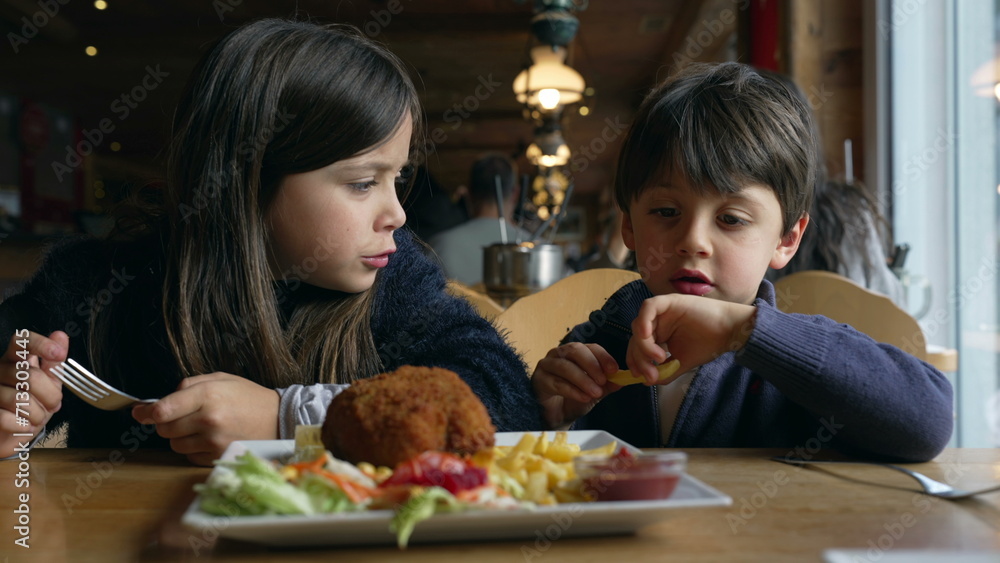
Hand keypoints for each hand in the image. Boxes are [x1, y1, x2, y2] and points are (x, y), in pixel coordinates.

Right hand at [0, 330, 67, 456]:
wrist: (12, 434)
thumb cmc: (31, 406)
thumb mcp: (48, 383)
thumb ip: (53, 362)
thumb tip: (60, 336)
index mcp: (15, 361)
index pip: (22, 342)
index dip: (41, 344)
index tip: (58, 354)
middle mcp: (0, 371)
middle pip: (31, 376)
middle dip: (51, 395)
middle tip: (54, 404)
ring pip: (19, 399)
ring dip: (37, 414)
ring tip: (37, 417)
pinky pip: (4, 418)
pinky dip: (21, 426)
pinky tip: (24, 426)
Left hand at [132, 373, 279, 465]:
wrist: (279, 419)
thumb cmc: (249, 397)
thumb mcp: (221, 379)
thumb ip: (190, 384)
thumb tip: (160, 401)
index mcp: (208, 395)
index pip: (163, 410)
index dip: (145, 413)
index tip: (139, 413)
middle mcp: (209, 419)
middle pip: (164, 428)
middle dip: (167, 423)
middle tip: (182, 416)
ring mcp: (213, 441)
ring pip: (175, 444)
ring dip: (180, 437)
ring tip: (202, 427)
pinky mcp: (218, 457)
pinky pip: (190, 456)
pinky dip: (194, 449)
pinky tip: (211, 439)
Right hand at [531, 342, 620, 428]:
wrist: (557, 417)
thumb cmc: (574, 399)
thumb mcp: (595, 392)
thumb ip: (607, 385)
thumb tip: (622, 380)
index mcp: (576, 352)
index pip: (591, 347)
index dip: (603, 357)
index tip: (614, 370)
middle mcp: (560, 354)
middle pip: (575, 350)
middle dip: (592, 365)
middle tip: (602, 381)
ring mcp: (547, 365)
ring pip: (565, 366)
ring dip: (583, 379)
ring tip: (595, 393)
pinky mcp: (538, 380)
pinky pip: (556, 382)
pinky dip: (572, 390)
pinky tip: (583, 397)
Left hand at [627, 294, 756, 382]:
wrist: (730, 332)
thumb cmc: (708, 344)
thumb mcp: (682, 363)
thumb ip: (665, 372)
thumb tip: (646, 382)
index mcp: (659, 334)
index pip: (636, 347)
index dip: (634, 361)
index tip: (639, 376)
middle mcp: (657, 322)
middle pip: (635, 338)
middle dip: (639, 358)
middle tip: (652, 373)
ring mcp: (662, 311)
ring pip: (638, 325)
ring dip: (643, 345)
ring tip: (660, 358)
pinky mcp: (669, 301)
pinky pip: (648, 307)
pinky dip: (643, 321)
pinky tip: (647, 336)